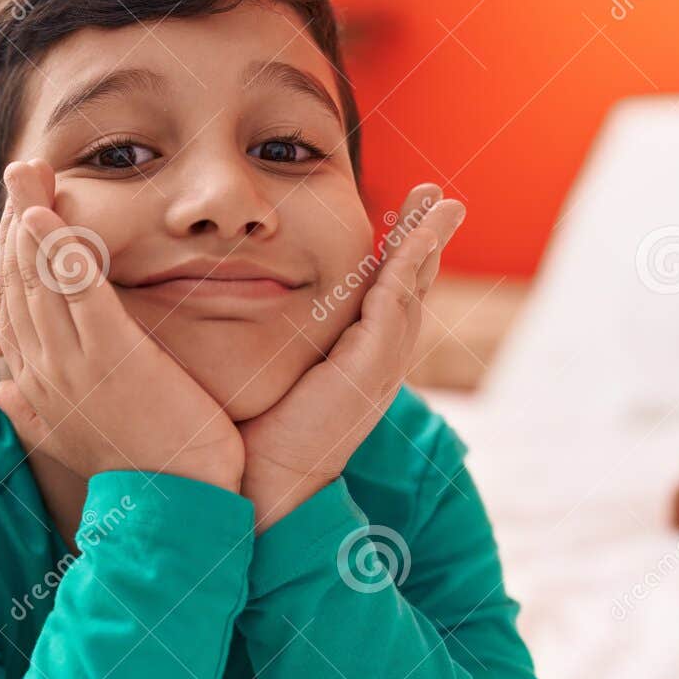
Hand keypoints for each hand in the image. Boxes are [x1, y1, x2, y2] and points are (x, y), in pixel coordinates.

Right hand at [0, 159, 244, 490]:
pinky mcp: (114, 360)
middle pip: (19, 280)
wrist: (176, 508)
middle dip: (16, 219)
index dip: (12, 251)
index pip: (12, 304)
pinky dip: (61, 252)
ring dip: (31, 219)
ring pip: (40, 279)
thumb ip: (34, 412)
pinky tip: (51, 215)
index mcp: (37, 385)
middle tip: (22, 169)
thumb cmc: (138, 472)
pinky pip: (79, 295)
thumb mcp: (75, 439)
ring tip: (29, 172)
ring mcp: (76, 365)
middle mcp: (46, 371)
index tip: (19, 210)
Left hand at [238, 182, 466, 531]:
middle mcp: (377, 359)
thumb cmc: (256, 434)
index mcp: (357, 359)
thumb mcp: (273, 374)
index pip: (383, 295)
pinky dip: (409, 264)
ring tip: (441, 201)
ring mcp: (380, 363)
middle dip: (426, 237)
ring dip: (427, 239)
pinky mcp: (371, 366)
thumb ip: (274, 343)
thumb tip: (236, 304)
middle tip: (438, 195)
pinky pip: (396, 302)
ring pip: (412, 287)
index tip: (403, 212)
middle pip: (411, 285)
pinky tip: (418, 234)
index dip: (396, 254)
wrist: (266, 482)